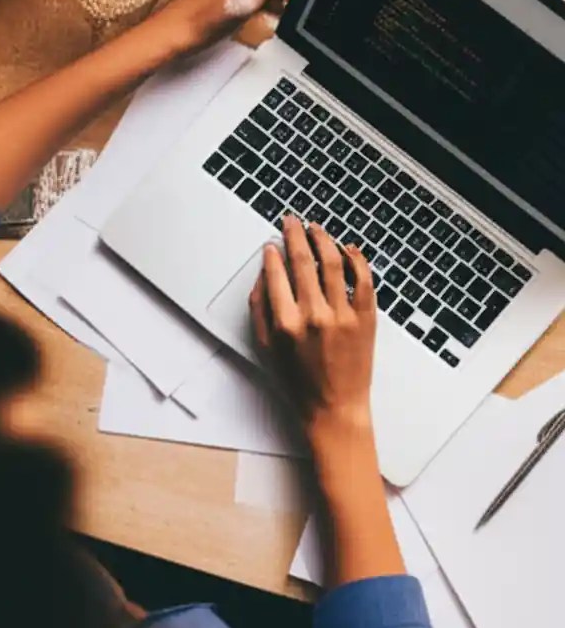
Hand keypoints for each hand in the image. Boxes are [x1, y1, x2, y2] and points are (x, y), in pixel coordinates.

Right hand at [249, 216, 376, 445]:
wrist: (334, 406)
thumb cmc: (297, 382)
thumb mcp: (265, 347)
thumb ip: (260, 310)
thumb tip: (264, 276)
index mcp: (286, 322)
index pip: (277, 273)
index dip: (273, 253)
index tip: (272, 243)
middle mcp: (314, 315)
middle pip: (304, 260)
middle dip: (295, 234)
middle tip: (292, 221)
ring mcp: (344, 315)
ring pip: (334, 262)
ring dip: (324, 239)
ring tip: (318, 228)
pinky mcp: (367, 319)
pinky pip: (364, 279)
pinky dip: (357, 259)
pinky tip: (349, 248)